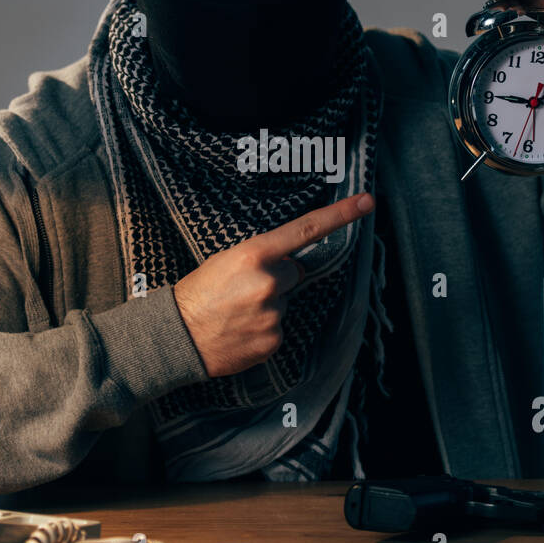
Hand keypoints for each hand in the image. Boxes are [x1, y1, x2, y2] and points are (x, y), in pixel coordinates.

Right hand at [173, 192, 374, 378]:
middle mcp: (269, 282)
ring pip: (285, 302)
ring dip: (267, 306)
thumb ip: (262, 258)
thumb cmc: (198, 293)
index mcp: (254, 255)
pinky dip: (264, 329)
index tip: (367, 202)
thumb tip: (293, 264)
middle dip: (276, 279)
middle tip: (242, 290)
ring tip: (235, 312)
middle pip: (294, 272)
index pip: (306, 230)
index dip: (340, 215)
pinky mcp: (274, 340)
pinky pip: (279, 328)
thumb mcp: (226, 260)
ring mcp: (273, 313)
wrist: (176, 336)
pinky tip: (240, 329)